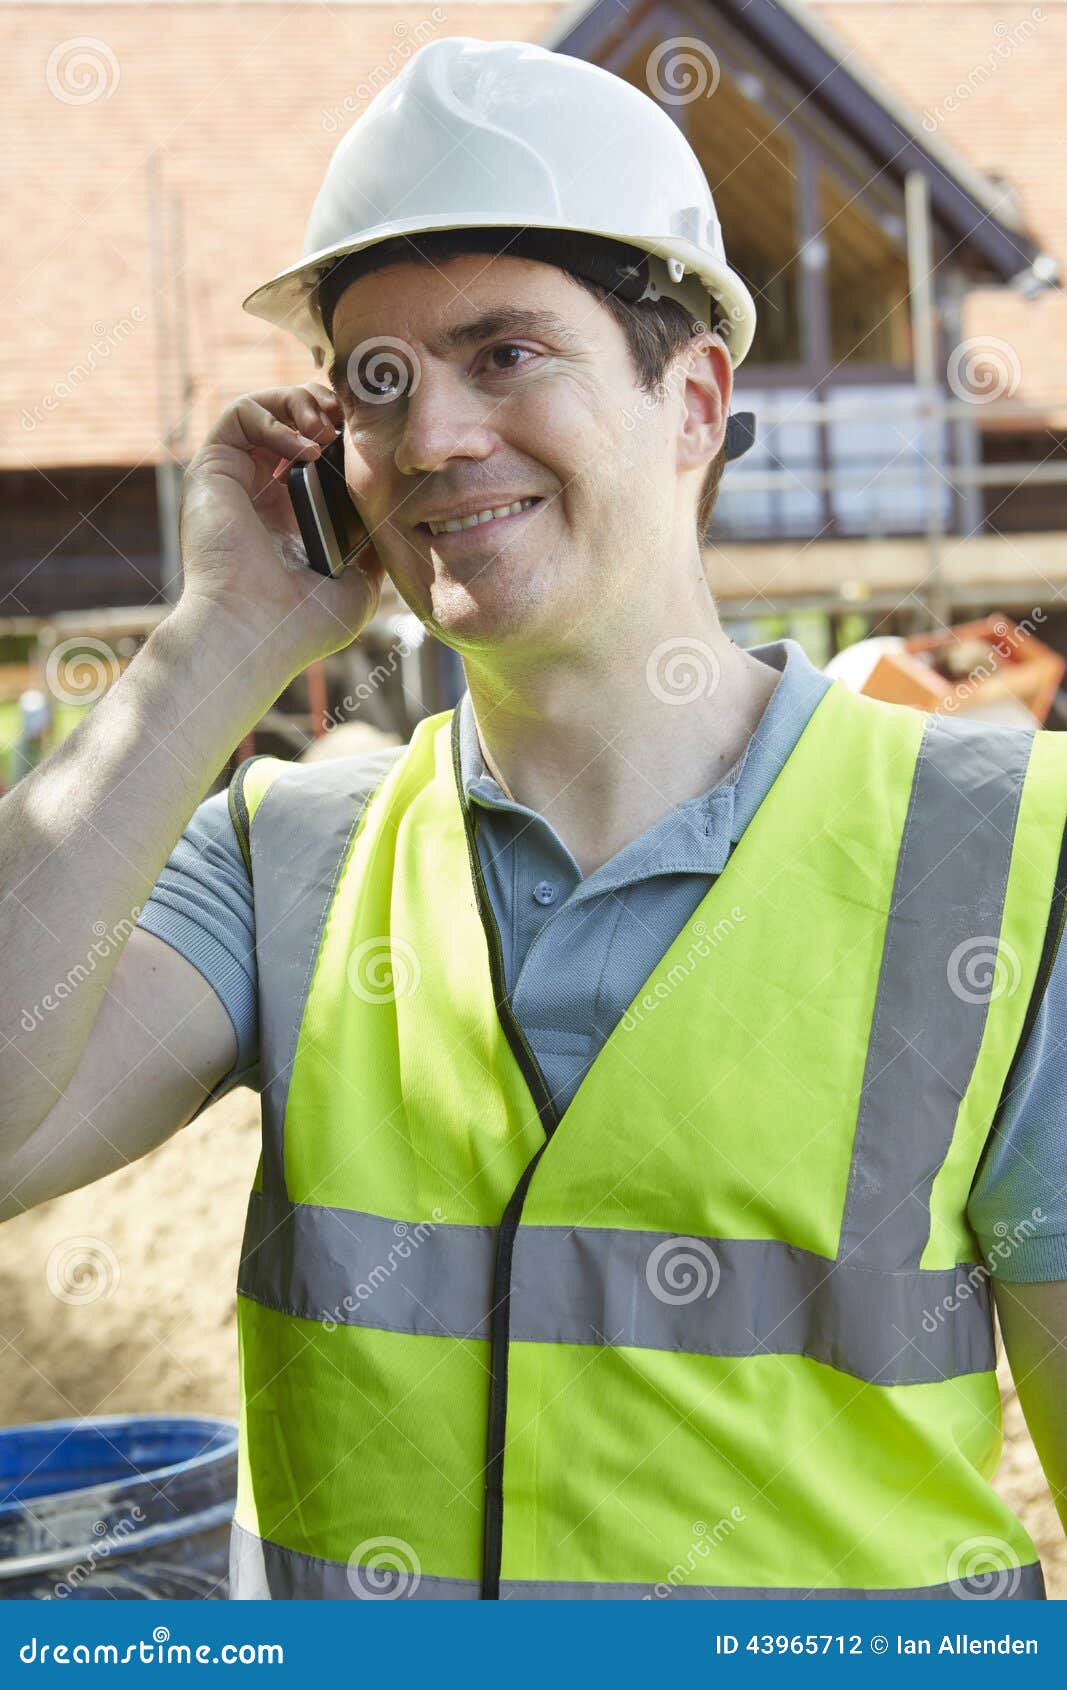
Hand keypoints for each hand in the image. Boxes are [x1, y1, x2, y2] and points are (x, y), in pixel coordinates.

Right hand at [176, 383, 386, 674]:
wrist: (256, 632)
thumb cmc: (303, 623)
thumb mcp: (359, 585)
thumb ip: (374, 548)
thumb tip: (396, 517)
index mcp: (293, 514)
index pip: (318, 449)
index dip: (345, 431)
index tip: (371, 438)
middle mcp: (261, 491)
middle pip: (293, 418)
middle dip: (327, 407)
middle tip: (349, 424)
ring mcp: (236, 479)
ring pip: (265, 406)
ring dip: (302, 403)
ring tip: (328, 429)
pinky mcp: (212, 469)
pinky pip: (240, 413)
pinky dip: (276, 415)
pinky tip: (306, 448)